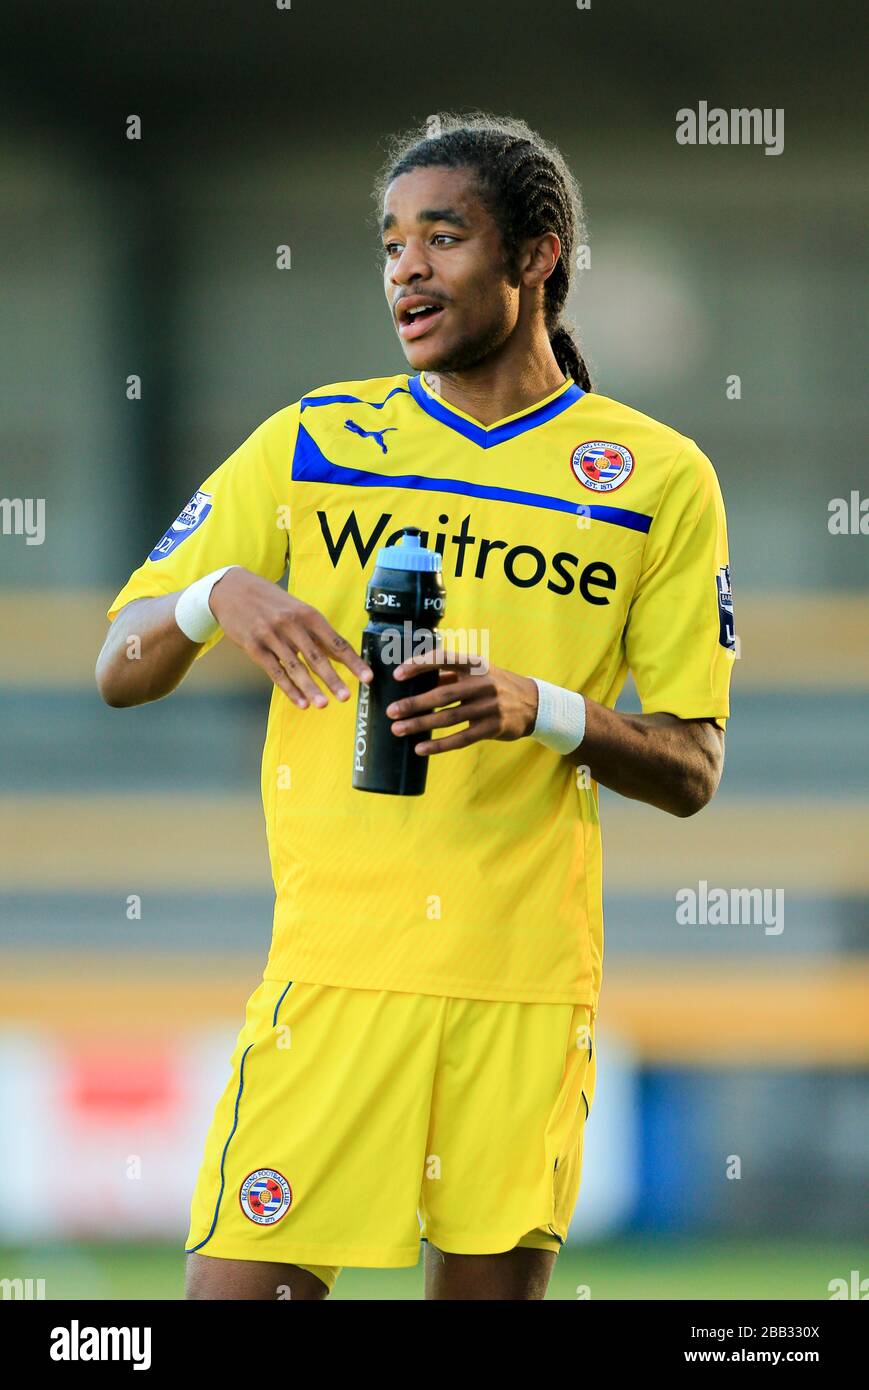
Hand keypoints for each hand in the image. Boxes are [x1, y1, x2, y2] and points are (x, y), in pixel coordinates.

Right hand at [209, 568, 372, 707]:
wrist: (231, 589)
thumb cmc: (270, 601)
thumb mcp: (296, 608)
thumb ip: (316, 632)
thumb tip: (341, 654)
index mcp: (307, 614)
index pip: (335, 641)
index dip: (352, 661)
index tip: (367, 677)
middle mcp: (291, 624)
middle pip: (316, 656)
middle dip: (332, 679)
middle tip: (346, 697)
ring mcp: (271, 635)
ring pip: (295, 667)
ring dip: (310, 688)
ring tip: (323, 705)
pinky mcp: (254, 647)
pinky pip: (275, 672)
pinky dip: (289, 689)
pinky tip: (301, 702)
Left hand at [386, 650, 538, 754]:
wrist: (533, 703)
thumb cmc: (495, 685)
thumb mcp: (478, 673)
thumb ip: (450, 675)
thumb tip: (414, 680)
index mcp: (476, 664)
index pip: (444, 659)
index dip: (420, 665)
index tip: (398, 674)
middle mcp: (483, 683)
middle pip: (442, 695)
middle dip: (414, 704)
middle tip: (391, 711)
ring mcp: (489, 707)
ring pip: (448, 719)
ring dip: (420, 725)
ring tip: (398, 730)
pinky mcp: (493, 728)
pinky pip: (461, 738)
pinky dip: (439, 745)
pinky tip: (420, 749)